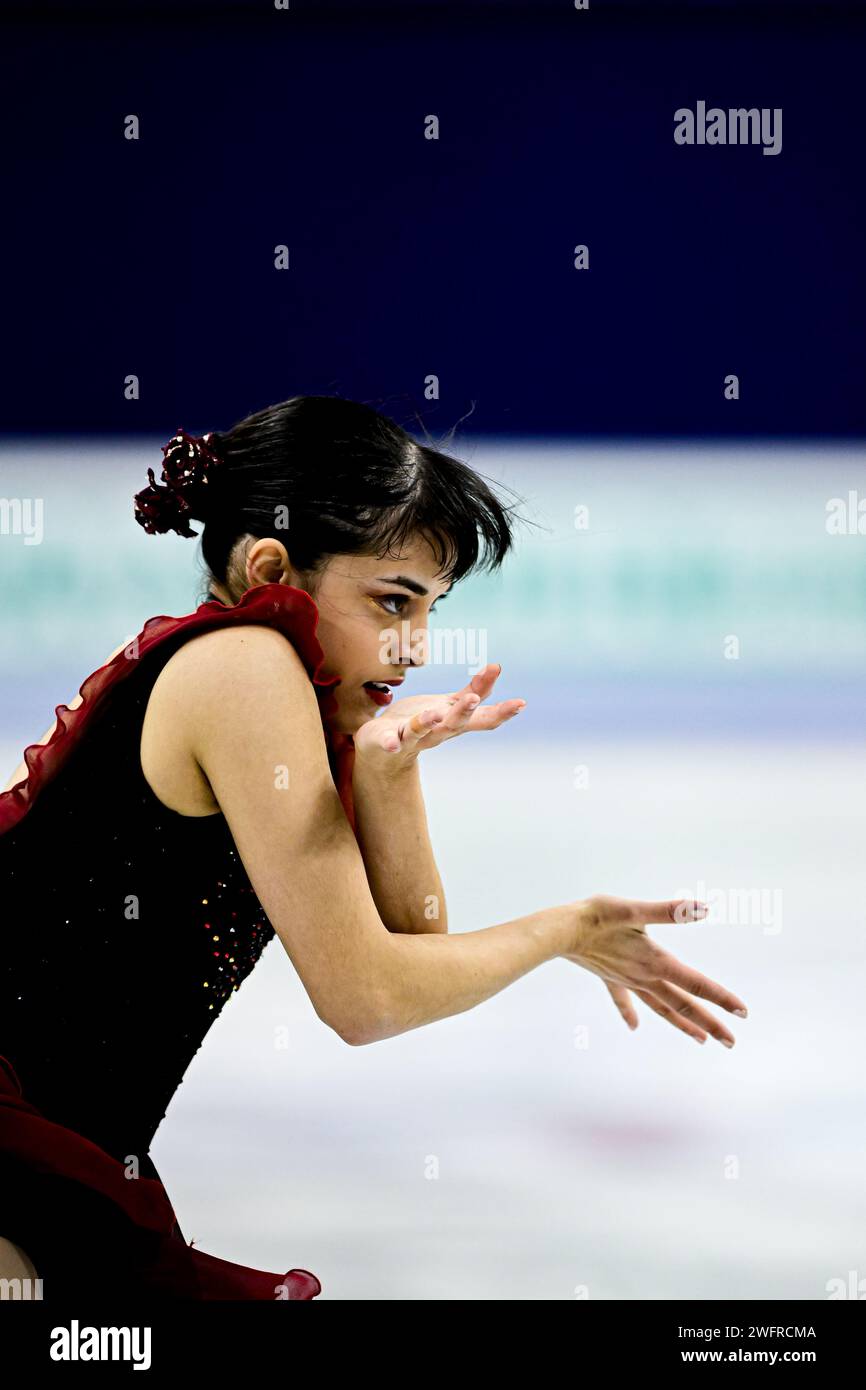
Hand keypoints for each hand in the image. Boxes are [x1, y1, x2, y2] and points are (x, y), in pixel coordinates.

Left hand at [353, 663, 524, 771]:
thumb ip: (474, 690)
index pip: (481, 718)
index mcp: (454, 721)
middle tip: (473, 699)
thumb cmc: (421, 720)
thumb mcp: (450, 704)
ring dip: (428, 722)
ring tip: (433, 713)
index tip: (520, 703)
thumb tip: (497, 667)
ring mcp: (413, 737)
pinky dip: (391, 743)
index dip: (501, 712)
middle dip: (464, 712)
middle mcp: (438, 732)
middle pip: (454, 724)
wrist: (383, 748)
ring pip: (422, 731)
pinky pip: (390, 741)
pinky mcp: (389, 740)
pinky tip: (392, 744)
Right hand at [562, 895, 748, 1045]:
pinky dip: (630, 1014)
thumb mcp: (635, 910)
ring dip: (682, 1024)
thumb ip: (671, 911)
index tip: (743, 1013)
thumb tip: (703, 908)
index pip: (696, 983)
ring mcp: (627, 980)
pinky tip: (634, 1028)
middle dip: (709, 1023)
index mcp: (656, 961)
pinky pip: (623, 1000)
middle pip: (683, 1004)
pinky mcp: (610, 977)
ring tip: (701, 1040)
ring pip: (661, 1008)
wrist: (561, 931)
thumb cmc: (598, 916)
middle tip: (731, 1041)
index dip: (721, 997)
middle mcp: (645, 977)